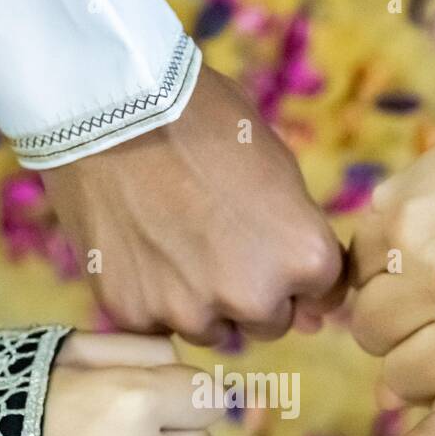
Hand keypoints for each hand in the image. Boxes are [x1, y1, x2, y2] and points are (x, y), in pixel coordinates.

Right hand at [43, 66, 343, 344]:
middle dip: (252, 292)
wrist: (113, 106)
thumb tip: (317, 321)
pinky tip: (137, 247)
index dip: (294, 267)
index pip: (321, 293)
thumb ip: (300, 244)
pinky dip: (150, 296)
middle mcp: (255, 298)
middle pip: (267, 322)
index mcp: (305, 259)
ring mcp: (191, 313)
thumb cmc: (206, 120)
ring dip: (201, 301)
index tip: (266, 238)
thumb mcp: (279, 169)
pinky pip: (154, 322)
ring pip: (210, 330)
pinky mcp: (135, 315)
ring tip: (172, 240)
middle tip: (216, 237)